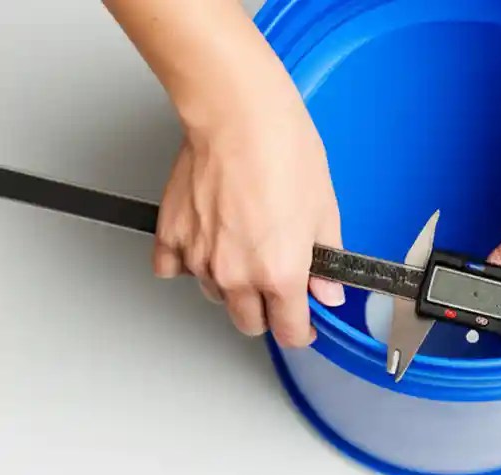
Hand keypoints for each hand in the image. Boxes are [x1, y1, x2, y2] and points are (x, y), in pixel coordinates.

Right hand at [153, 94, 345, 347]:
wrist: (238, 118)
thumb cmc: (283, 153)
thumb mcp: (325, 212)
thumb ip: (326, 262)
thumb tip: (329, 291)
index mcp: (279, 274)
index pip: (288, 331)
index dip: (300, 330)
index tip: (303, 324)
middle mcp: (236, 274)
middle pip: (248, 322)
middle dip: (266, 313)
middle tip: (278, 289)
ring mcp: (199, 257)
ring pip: (215, 295)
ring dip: (231, 286)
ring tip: (245, 251)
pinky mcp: (171, 235)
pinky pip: (174, 268)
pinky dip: (189, 264)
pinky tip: (207, 244)